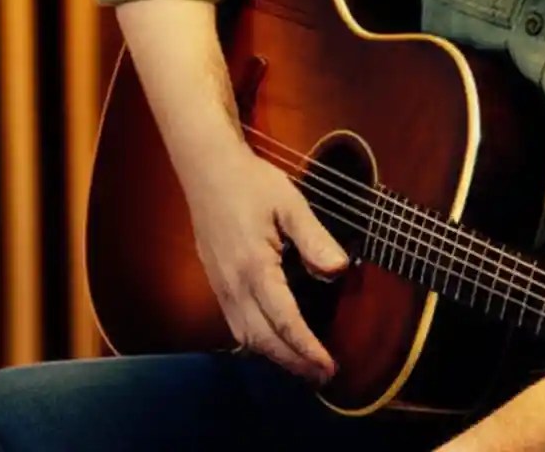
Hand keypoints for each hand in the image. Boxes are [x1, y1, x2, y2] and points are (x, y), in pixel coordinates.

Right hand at [188, 146, 348, 382]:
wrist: (206, 168)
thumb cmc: (250, 181)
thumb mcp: (290, 203)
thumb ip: (314, 239)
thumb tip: (338, 270)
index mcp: (254, 267)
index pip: (285, 321)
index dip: (308, 348)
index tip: (330, 365)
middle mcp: (233, 284)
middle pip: (264, 340)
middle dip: (294, 363)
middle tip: (323, 376)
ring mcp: (220, 286)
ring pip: (246, 338)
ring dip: (275, 357)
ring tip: (304, 366)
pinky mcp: (216, 282)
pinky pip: (235, 325)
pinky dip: (257, 343)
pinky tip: (275, 344)